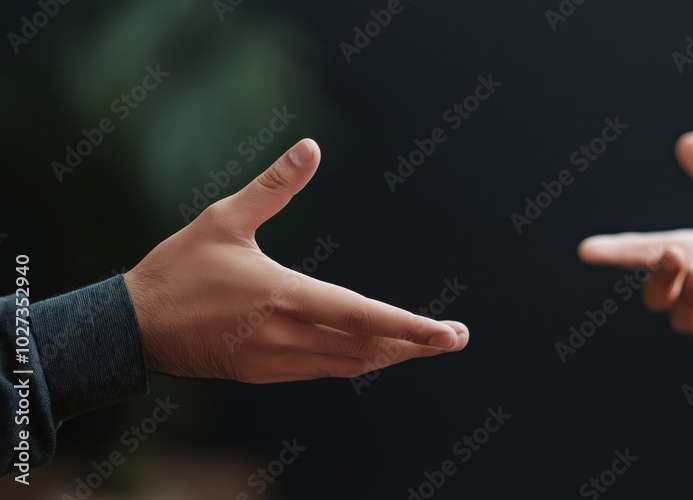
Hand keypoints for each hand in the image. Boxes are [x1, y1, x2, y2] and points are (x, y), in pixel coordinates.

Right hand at [124, 139, 468, 382]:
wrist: (131, 327)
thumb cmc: (178, 269)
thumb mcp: (224, 218)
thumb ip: (275, 186)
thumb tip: (311, 147)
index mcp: (282, 295)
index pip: (361, 316)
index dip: (409, 327)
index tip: (447, 333)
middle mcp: (285, 335)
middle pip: (366, 348)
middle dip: (415, 345)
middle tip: (454, 339)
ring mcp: (275, 361)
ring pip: (348, 365)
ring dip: (388, 355)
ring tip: (424, 344)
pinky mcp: (263, 373)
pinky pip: (322, 370)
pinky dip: (355, 360)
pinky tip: (372, 350)